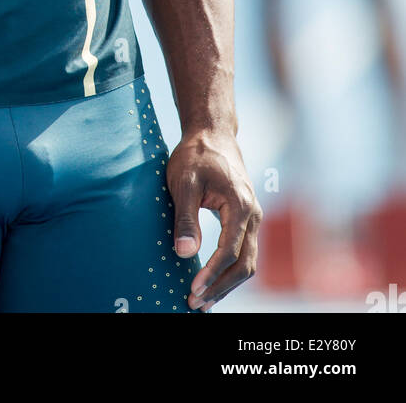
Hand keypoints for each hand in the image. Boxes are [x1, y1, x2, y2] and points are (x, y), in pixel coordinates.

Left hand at [167, 129, 261, 310]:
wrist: (212, 133)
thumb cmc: (196, 155)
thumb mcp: (184, 183)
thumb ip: (185, 218)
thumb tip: (183, 253)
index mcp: (240, 205)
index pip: (229, 252)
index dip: (211, 274)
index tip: (193, 290)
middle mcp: (253, 215)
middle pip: (244, 264)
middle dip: (220, 287)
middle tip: (195, 303)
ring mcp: (253, 218)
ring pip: (247, 262)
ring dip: (227, 284)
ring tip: (202, 301)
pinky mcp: (246, 219)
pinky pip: (244, 252)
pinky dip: (230, 271)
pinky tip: (213, 282)